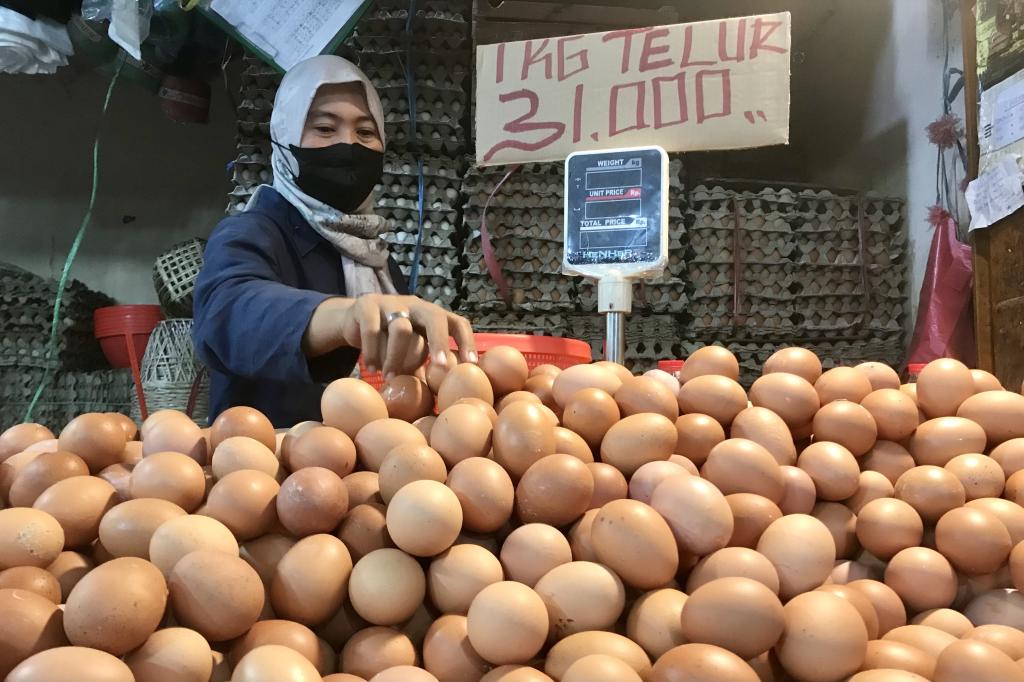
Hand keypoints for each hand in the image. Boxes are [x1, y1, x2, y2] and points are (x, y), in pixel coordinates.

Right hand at [307, 294, 475, 376]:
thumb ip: (426, 366)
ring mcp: (391, 303)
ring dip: (396, 357)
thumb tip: (444, 397)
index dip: (466, 341)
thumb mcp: (411, 351)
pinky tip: (371, 368)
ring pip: (401, 328)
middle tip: (441, 367)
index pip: (457, 322)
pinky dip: (372, 352)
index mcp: (432, 315)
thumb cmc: (390, 342)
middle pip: (435, 318)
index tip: (471, 364)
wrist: (352, 321)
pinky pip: (372, 330)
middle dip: (440, 343)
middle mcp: (415, 306)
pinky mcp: (367, 306)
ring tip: (390, 378)